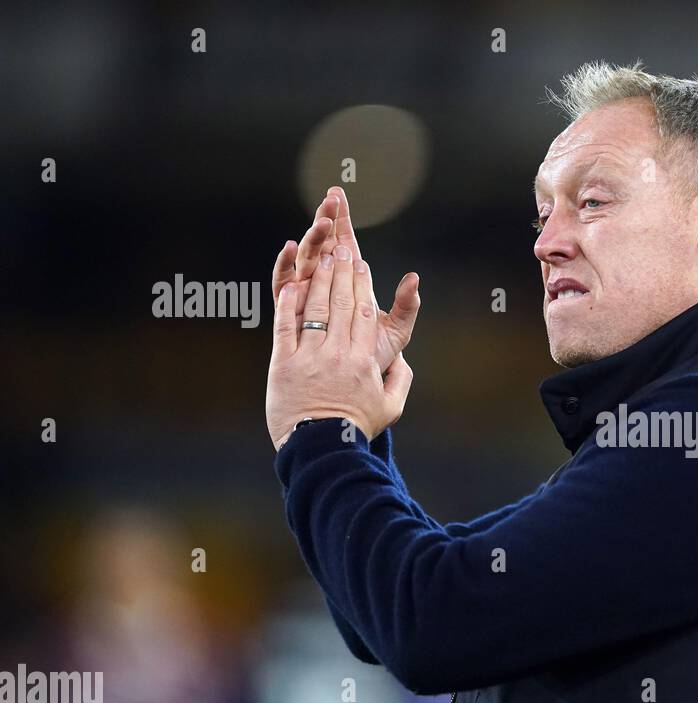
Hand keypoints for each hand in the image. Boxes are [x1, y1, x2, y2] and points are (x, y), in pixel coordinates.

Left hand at [266, 244, 414, 450]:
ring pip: (314, 309)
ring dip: (318, 279)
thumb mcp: (390, 407)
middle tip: (341, 248)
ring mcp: (310, 357)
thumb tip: (402, 358)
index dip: (362, 285)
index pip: (364, 313)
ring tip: (320, 257)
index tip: (361, 265)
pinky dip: (287, 305)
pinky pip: (285, 327)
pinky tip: (290, 285)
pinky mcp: (284, 364)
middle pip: (340, 303)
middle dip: (341, 272)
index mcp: (364, 360)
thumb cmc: (357, 428)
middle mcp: (338, 353)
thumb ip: (399, 379)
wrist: (322, 449)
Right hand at [270, 185, 420, 373]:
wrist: (351, 388)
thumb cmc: (372, 358)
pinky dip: (285, 265)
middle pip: (324, 244)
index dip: (341, 219)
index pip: (345, 243)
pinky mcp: (290, 309)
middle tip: (330, 199)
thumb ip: (407, 306)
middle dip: (326, 219)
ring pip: (306, 258)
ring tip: (322, 222)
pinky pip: (283, 283)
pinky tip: (289, 248)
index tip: (338, 194)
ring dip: (312, 238)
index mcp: (351, 283)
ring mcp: (307, 294)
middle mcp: (326, 284)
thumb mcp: (396, 332)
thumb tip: (414, 278)